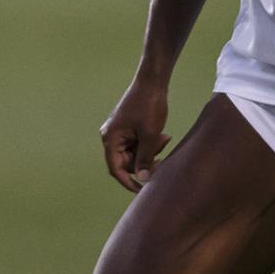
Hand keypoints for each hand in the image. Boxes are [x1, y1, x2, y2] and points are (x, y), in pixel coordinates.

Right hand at [100, 78, 170, 193]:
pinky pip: (137, 144)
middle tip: (162, 157)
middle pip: (126, 163)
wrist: (153, 82)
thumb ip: (145, 159)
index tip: (142, 191)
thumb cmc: (149, 106)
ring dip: (150, 152)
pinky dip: (149, 144)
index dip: (128, 183)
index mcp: (111, 138)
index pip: (116, 169)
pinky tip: (162, 135)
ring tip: (164, 139)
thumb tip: (142, 179)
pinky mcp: (128, 129)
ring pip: (134, 154)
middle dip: (145, 161)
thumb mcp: (150, 135)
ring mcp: (119, 132)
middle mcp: (111, 136)